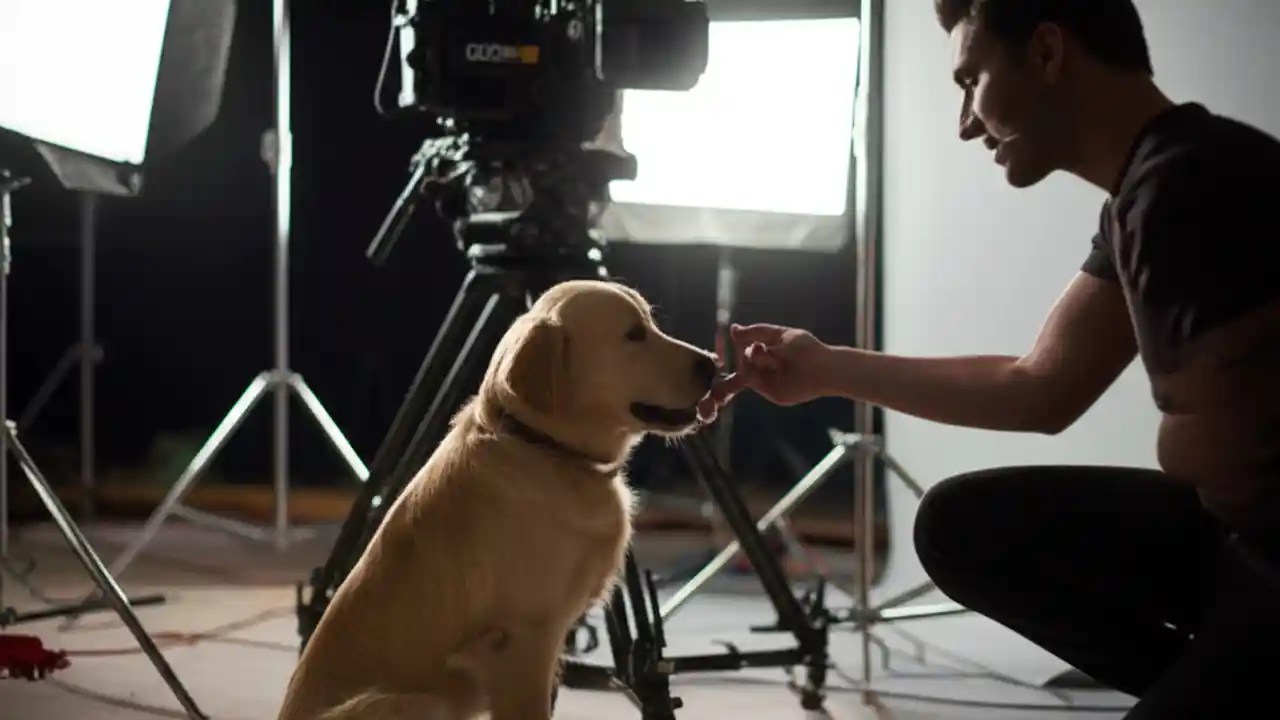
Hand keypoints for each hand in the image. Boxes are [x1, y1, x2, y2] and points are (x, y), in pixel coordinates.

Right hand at [698, 323, 833, 421]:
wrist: (823, 368)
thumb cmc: (805, 349)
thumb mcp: (779, 335)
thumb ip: (755, 333)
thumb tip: (732, 329)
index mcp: (766, 351)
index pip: (743, 349)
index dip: (731, 346)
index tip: (722, 340)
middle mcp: (764, 366)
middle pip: (742, 358)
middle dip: (744, 353)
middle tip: (761, 349)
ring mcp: (765, 380)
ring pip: (747, 365)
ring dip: (760, 358)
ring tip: (780, 359)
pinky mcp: (770, 392)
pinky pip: (748, 381)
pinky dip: (742, 377)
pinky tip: (752, 371)